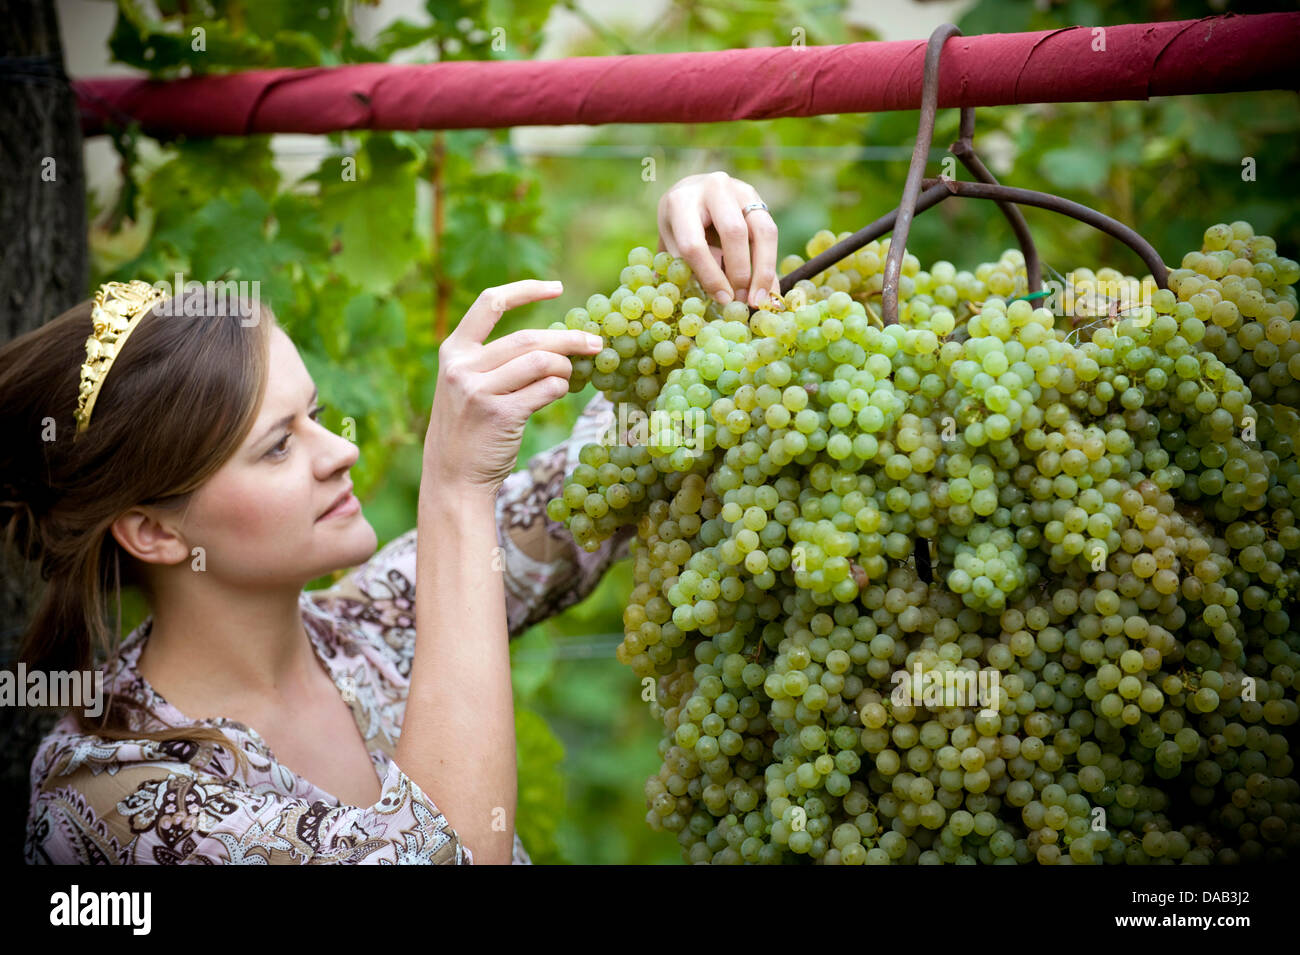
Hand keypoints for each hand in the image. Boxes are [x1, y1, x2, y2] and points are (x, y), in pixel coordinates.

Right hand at [424, 281, 602, 496]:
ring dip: (566, 368)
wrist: (453, 478)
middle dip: (569, 339)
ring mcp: (479, 391)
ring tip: (571, 377)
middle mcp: (462, 367)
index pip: (490, 303)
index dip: (526, 291)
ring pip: (541, 362)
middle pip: (529, 338)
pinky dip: (560, 388)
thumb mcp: (466, 386)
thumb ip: (495, 361)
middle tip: (596, 343)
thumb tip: (557, 342)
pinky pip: (546, 389)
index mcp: (454, 351)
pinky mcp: (499, 414)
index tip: (558, 289)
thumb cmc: (469, 430)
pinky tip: (559, 393)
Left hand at [657, 171, 779, 307]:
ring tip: (760, 299)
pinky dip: (770, 264)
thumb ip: (691, 267)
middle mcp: (713, 188)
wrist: (693, 191)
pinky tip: (770, 288)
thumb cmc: (679, 225)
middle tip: (743, 301)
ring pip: (762, 231)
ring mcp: (739, 189)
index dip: (710, 276)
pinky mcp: (758, 198)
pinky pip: (771, 232)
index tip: (722, 299)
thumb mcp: (674, 244)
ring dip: (764, 270)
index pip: (695, 244)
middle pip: (734, 232)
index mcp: (681, 202)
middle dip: (741, 272)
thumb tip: (721, 297)